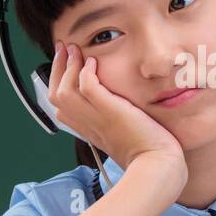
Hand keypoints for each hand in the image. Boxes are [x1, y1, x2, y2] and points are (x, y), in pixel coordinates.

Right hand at [46, 42, 186, 186]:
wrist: (159, 167)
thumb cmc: (150, 156)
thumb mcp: (126, 137)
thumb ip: (116, 122)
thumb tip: (120, 107)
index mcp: (90, 131)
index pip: (61, 106)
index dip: (58, 82)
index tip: (65, 64)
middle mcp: (88, 125)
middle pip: (56, 96)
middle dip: (56, 69)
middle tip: (62, 48)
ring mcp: (98, 119)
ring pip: (64, 91)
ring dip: (67, 66)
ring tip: (75, 49)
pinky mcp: (112, 113)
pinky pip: (88, 88)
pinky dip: (86, 72)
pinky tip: (94, 62)